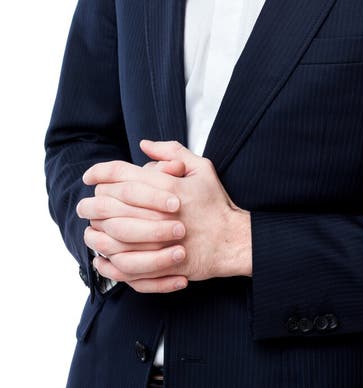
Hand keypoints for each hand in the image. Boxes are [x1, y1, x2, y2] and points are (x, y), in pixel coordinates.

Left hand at [78, 141, 251, 292]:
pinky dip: (109, 263)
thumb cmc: (216, 204)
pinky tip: (103, 258)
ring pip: (113, 237)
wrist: (232, 241)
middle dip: (92, 204)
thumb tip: (145, 144)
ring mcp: (160, 241)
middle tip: (84, 206)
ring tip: (90, 231)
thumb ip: (173, 151)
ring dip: (96, 233)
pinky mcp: (160, 265)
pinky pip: (125, 266)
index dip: (101, 173)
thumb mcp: (201, 168)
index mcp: (168, 186)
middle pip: (111, 205)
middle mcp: (160, 213)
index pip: (123, 175)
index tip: (89, 176)